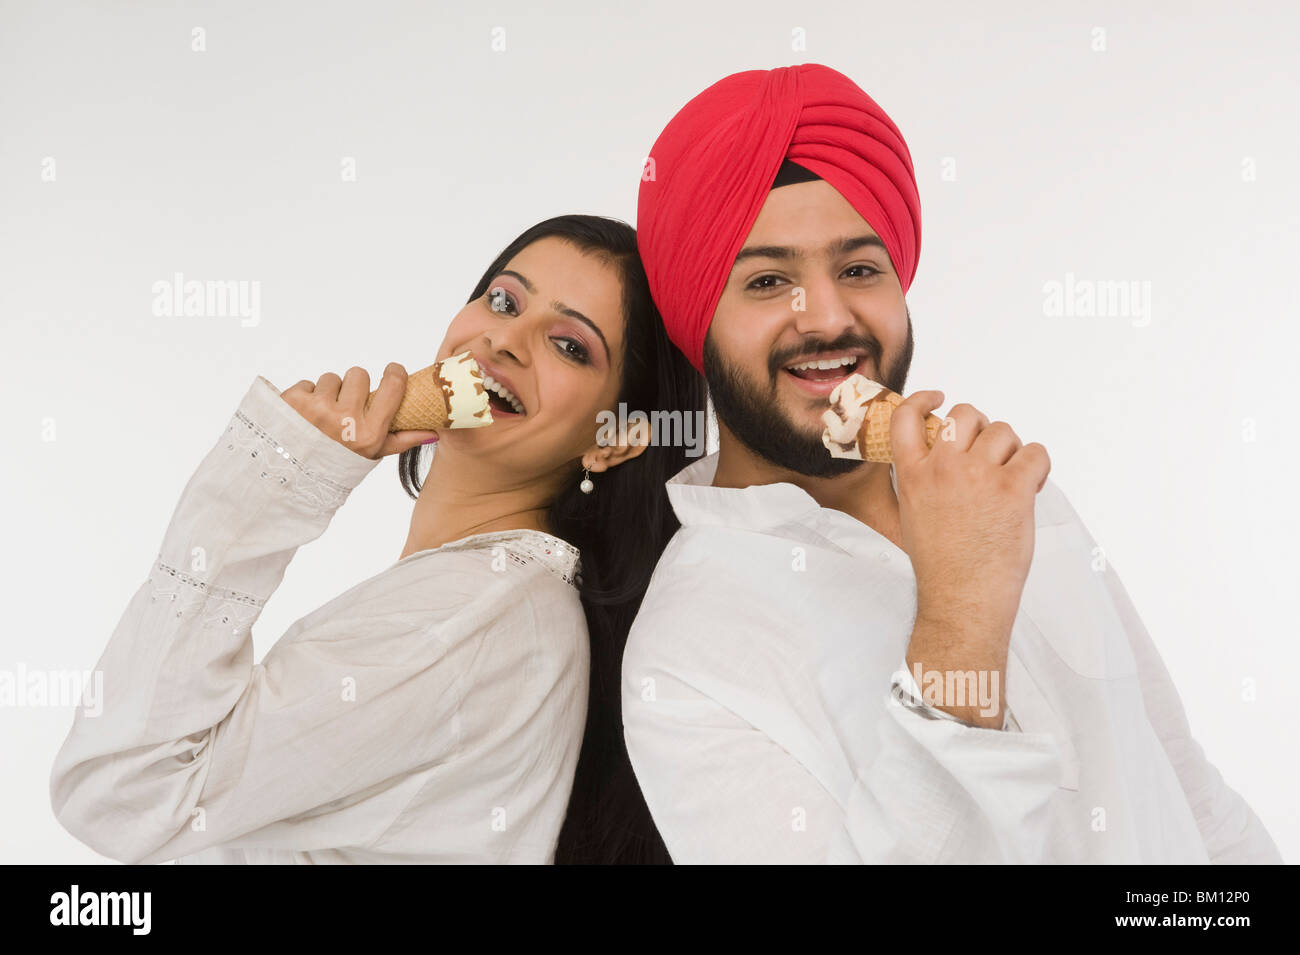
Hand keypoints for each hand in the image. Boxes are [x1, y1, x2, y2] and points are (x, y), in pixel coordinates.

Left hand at [279, 363, 439, 459]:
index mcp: (368, 433)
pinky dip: (305, 397)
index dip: (394, 373)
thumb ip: (403, 440)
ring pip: (331, 378)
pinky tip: (303, 416)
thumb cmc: (337, 463)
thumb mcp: (372, 455)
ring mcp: (317, 409)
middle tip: (344, 407)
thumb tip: (433, 432)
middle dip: (352, 387)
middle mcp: (344, 420)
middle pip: (358, 374)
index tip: (392, 371)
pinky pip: (307, 384)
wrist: (293, 476)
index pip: (392, 387)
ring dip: (327, 392)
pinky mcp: (293, 401)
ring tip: (321, 415)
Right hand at [891, 391, 1050, 634]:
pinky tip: (1033, 486)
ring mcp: (978, 476)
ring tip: (1011, 476)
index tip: (938, 398)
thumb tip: (949, 454)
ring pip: (1003, 431)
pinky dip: (1038, 466)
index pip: (906, 417)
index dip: (924, 400)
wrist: (962, 597)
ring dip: (1011, 449)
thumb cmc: (941, 564)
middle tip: (990, 452)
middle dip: (982, 427)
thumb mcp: (913, 513)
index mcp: (912, 474)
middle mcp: (942, 467)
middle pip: (966, 415)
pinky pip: (1035, 453)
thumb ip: (924, 479)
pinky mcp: (1013, 489)